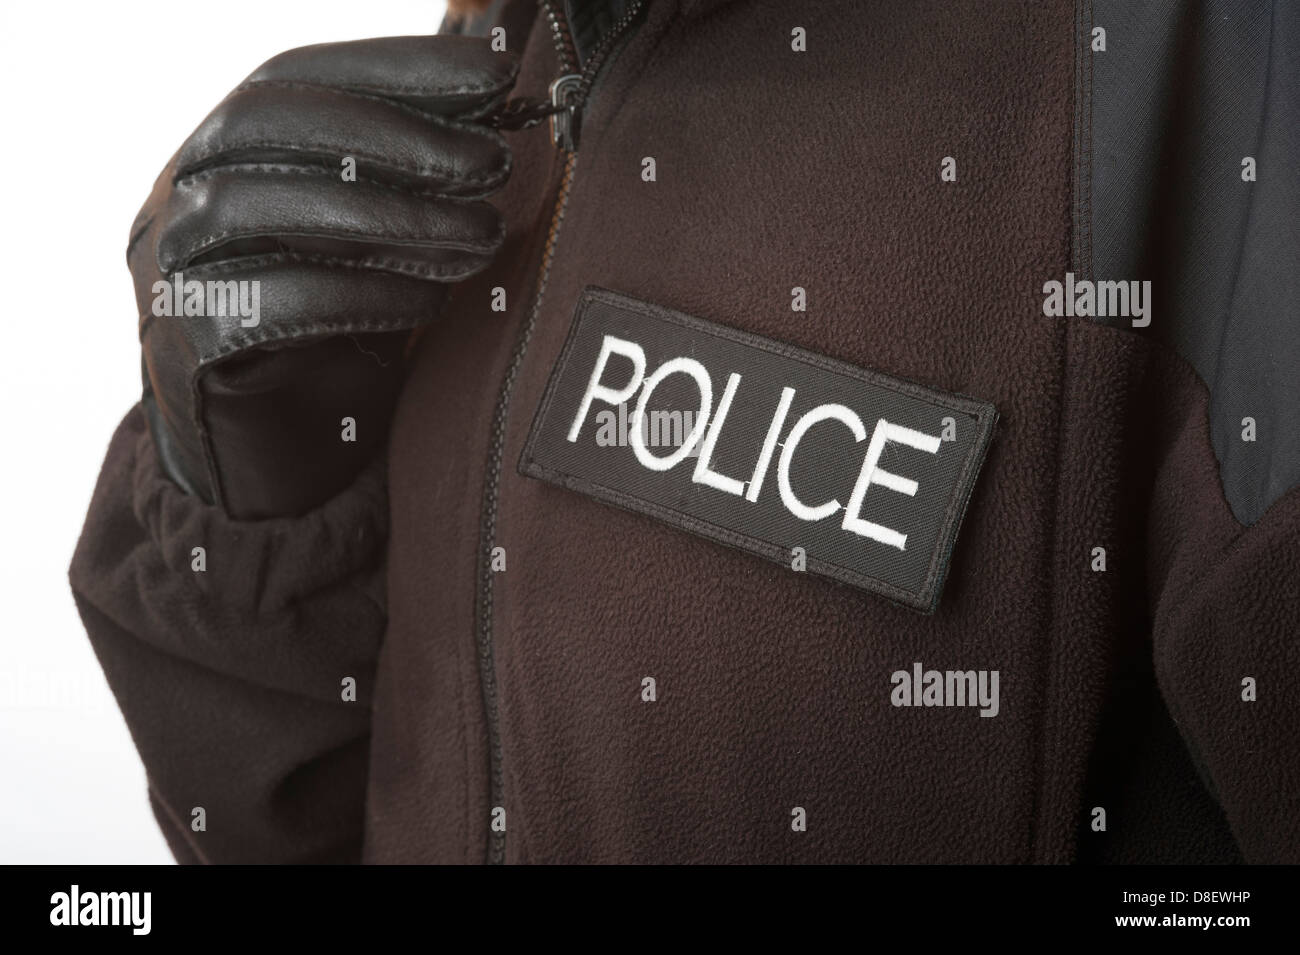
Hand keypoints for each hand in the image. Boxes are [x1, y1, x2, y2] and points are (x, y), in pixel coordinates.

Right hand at [128, 35, 516, 517]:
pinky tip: (431, 296)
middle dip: (395, 135)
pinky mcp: (180, 342)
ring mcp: (165, 268)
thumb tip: (488, 119)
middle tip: (491, 161)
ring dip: (390, 215)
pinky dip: (362, 292)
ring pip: (262, 205)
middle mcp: (174, 197)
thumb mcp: (365, 250)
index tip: (488, 74)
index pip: (293, 78)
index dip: (391, 66)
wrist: (271, 471)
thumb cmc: (329, 348)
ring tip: (480, 232)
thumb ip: (396, 187)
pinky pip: (271, 301)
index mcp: (216, 156)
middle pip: (270, 123)